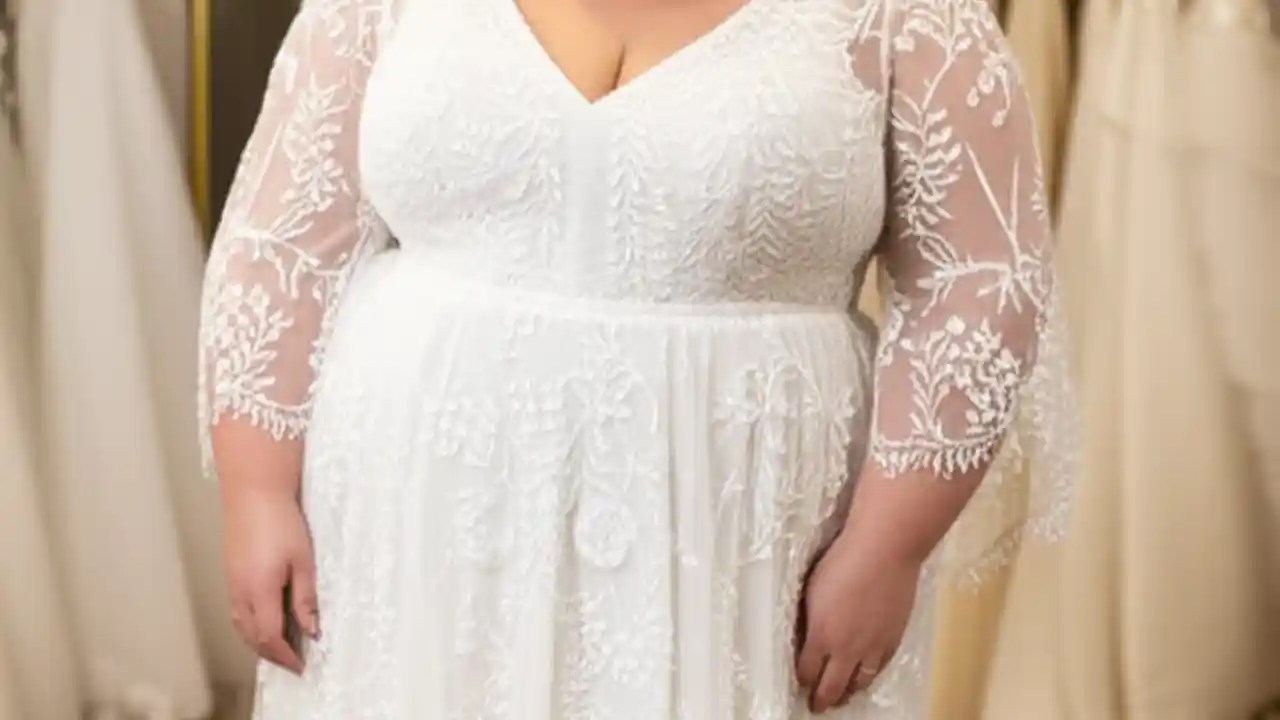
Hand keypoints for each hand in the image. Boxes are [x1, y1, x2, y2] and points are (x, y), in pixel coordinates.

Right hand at [222, 486, 318, 674]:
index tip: (301, 666)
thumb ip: (305, 598)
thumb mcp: (302, 562)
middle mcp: (240, 593)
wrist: (253, 494)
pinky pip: (237, 613)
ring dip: (259, 643)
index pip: (270, 637)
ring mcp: (231, 585)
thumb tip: (311, 629)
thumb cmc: (281, 522)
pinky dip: (250, 627)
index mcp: (259, 591)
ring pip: (241, 627)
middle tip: (293, 663)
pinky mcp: (230, 576)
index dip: (285, 656)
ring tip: (280, 649)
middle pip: (252, 637)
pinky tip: (264, 624)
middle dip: (272, 655)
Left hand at [795, 533, 920, 712]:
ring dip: (848, 693)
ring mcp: (872, 646)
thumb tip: (810, 631)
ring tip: (842, 698)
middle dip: (822, 699)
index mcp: (820, 635)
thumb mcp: (812, 590)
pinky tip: (866, 677)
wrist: (884, 552)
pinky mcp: (893, 639)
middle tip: (817, 706)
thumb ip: (810, 618)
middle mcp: (846, 648)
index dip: (802, 680)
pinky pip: (880, 668)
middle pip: (831, 686)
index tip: (800, 682)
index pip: (807, 670)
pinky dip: (871, 676)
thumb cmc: (844, 562)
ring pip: (859, 682)